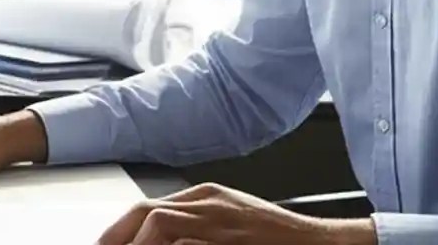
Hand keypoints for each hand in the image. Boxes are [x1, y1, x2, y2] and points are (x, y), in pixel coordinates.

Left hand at [98, 182, 376, 244]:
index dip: (119, 231)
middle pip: (147, 212)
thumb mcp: (227, 227)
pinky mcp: (230, 235)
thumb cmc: (275, 239)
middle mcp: (208, 202)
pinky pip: (188, 241)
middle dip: (118, 236)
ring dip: (138, 243)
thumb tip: (152, 239)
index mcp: (205, 197)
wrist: (319, 243)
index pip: (148, 209)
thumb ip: (193, 231)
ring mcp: (220, 218)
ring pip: (160, 222)